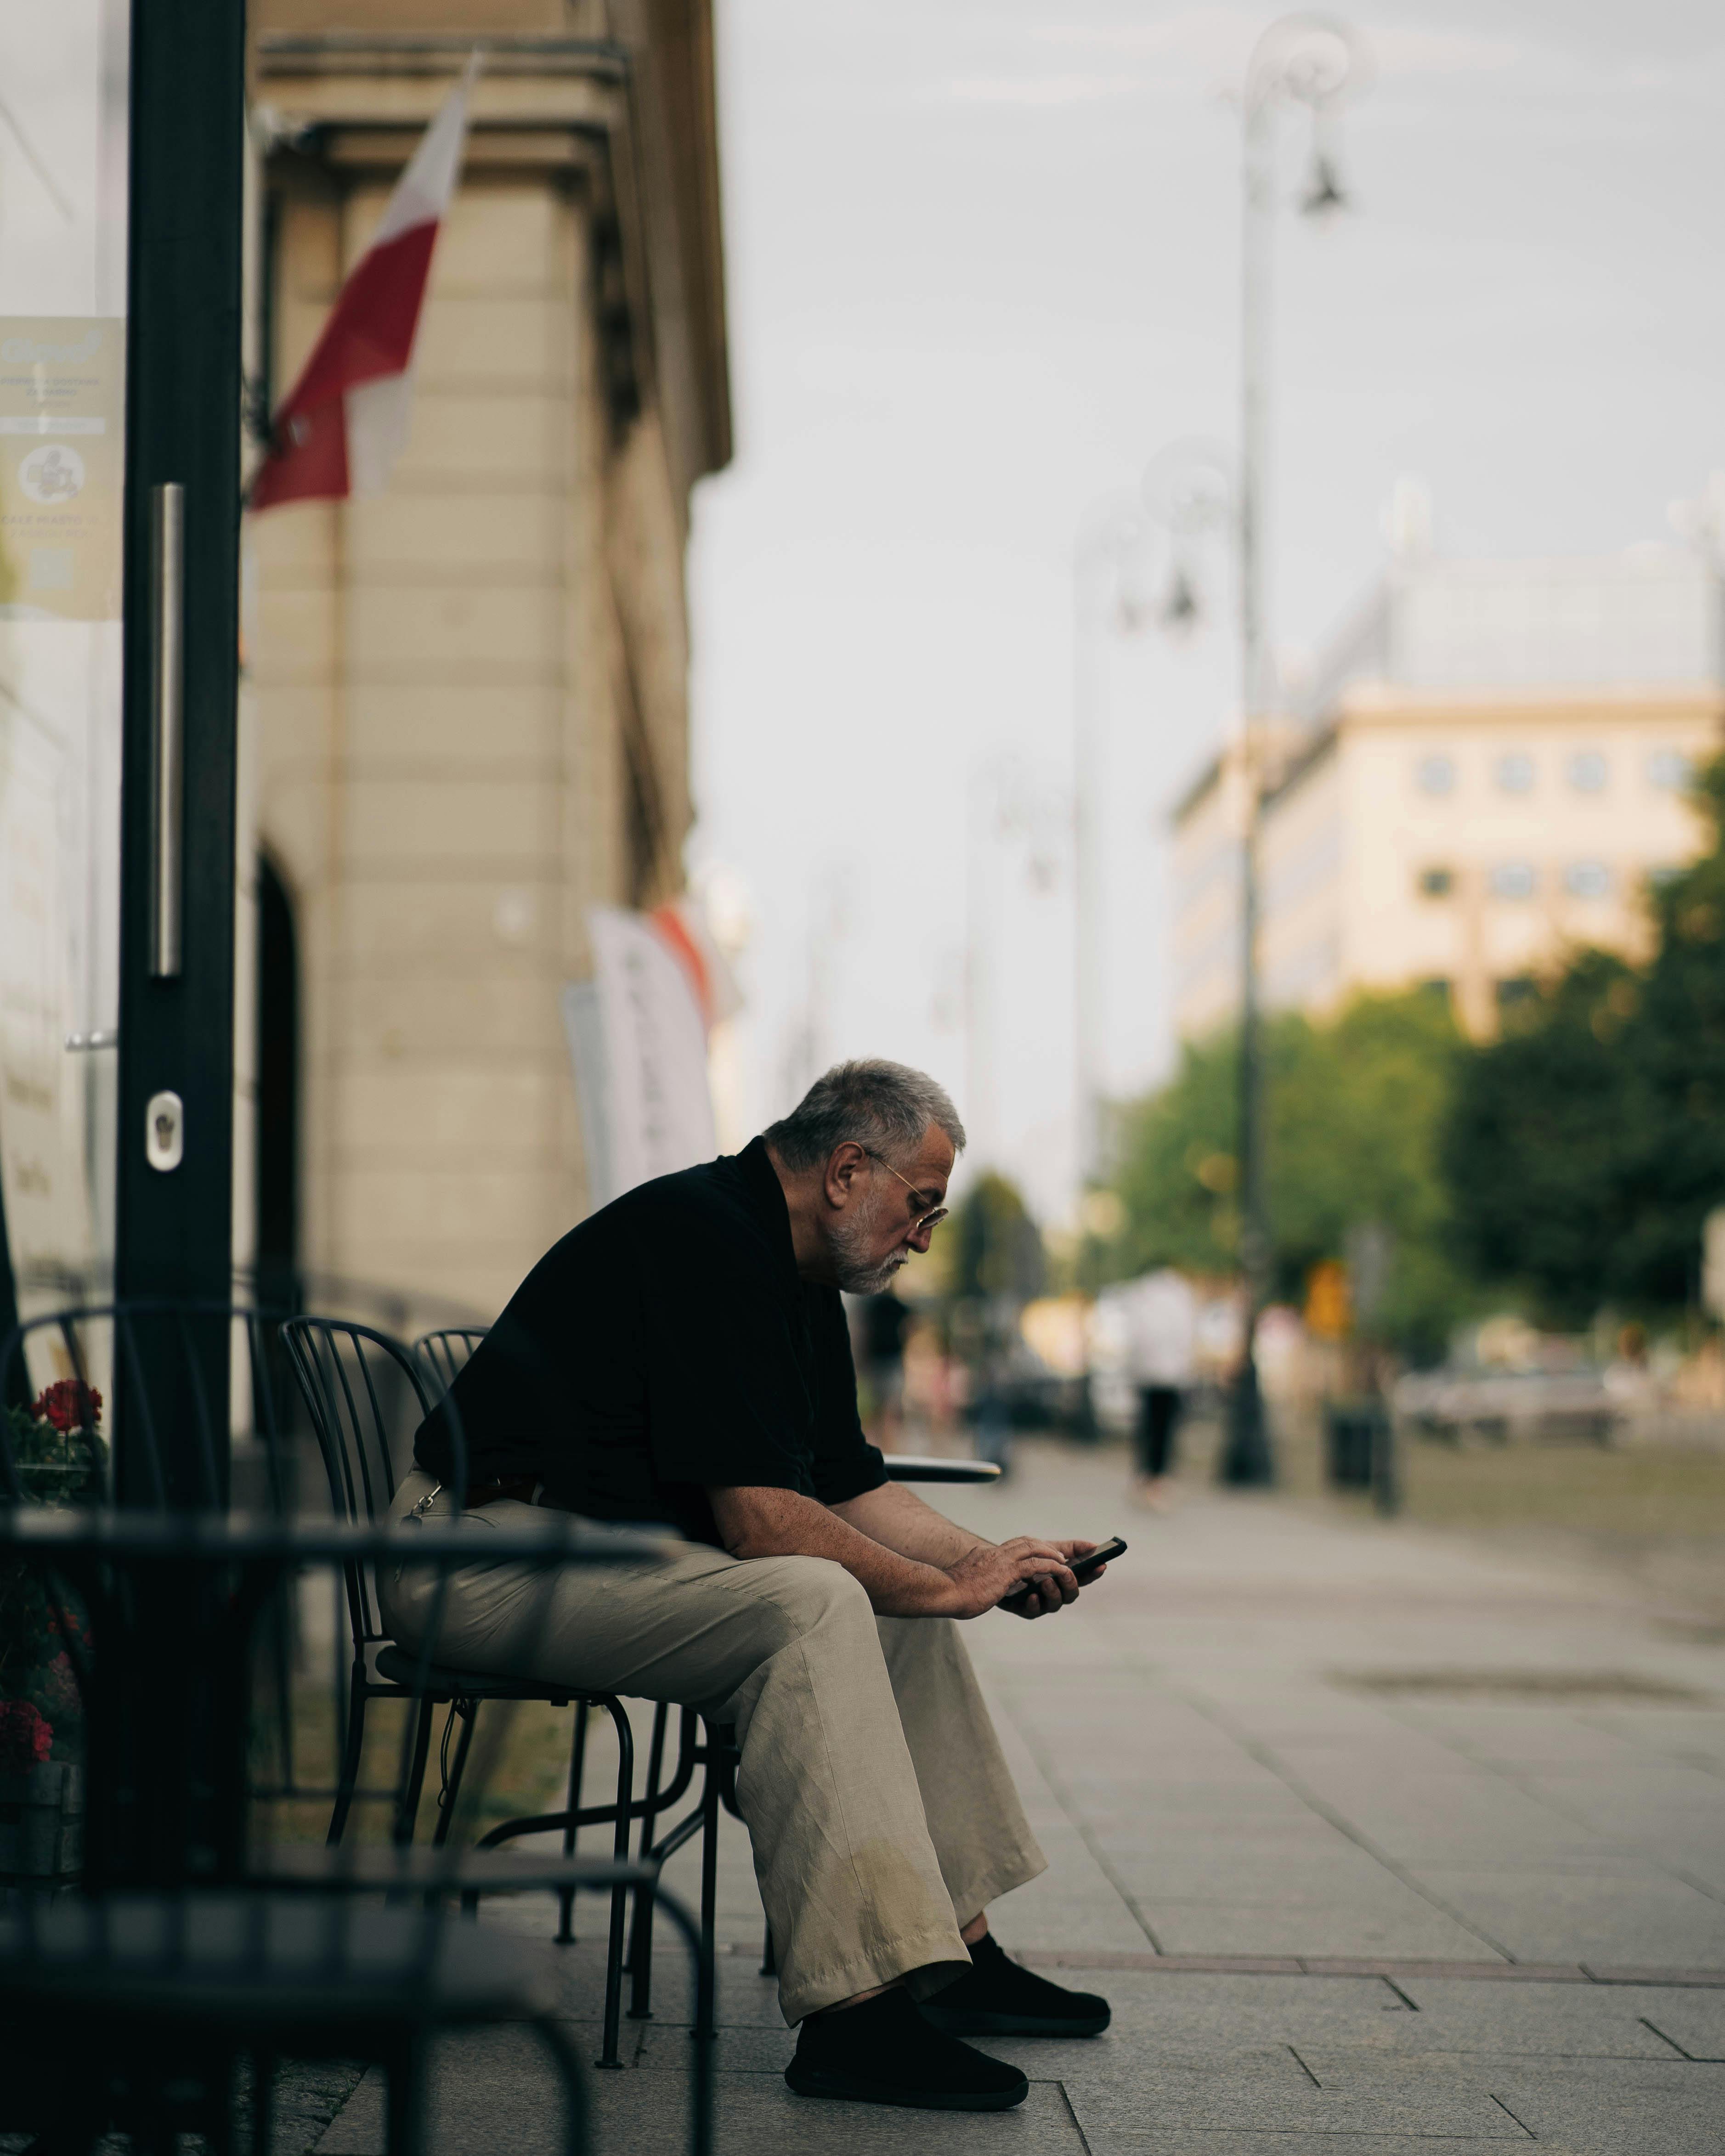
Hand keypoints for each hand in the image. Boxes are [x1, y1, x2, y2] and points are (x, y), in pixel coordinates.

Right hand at [934, 1538, 1078, 1619]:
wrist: (944, 1593)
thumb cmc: (950, 1592)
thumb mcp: (965, 1580)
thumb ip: (976, 1576)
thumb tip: (978, 1581)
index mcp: (986, 1555)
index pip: (1014, 1545)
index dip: (1031, 1546)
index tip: (1042, 1550)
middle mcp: (995, 1553)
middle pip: (1027, 1541)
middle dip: (1046, 1545)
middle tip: (1061, 1552)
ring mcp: (1001, 1560)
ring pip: (1034, 1548)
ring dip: (1052, 1554)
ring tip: (1064, 1562)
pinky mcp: (1006, 1572)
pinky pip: (1035, 1565)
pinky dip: (1050, 1566)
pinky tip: (1060, 1571)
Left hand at [1000, 1538, 1102, 1620]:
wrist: (998, 1566)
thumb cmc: (1026, 1560)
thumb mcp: (1047, 1550)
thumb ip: (1069, 1548)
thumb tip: (1093, 1545)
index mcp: (1062, 1578)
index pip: (1083, 1578)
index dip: (1093, 1573)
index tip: (1101, 1565)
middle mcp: (1054, 1592)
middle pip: (1071, 1594)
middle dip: (1071, 1584)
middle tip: (1066, 1573)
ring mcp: (1041, 1602)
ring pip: (1054, 1604)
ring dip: (1053, 1592)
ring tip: (1046, 1582)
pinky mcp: (1023, 1608)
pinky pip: (1032, 1611)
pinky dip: (1034, 1604)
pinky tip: (1031, 1596)